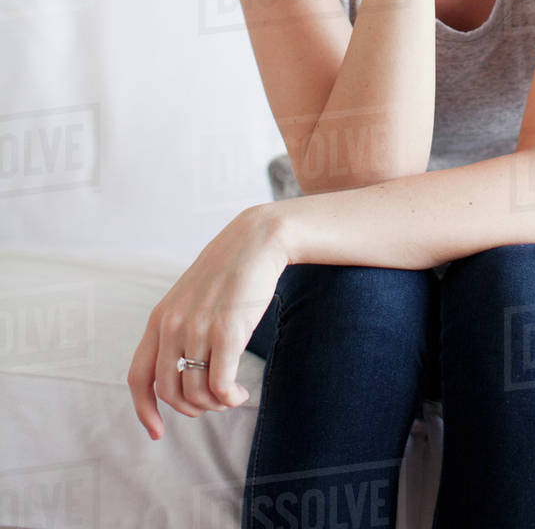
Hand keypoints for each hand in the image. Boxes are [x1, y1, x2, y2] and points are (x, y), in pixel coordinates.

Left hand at [127, 205, 288, 440]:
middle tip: (213, 403)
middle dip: (192, 409)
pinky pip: (221, 385)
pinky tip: (241, 393)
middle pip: (169, 393)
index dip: (144, 411)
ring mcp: (199, 328)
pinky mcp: (227, 331)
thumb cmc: (228, 272)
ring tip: (232, 396)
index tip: (157, 432)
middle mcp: (172, 326)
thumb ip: (178, 329)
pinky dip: (231, 398)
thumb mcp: (189, 298)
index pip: (138, 378)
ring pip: (197, 393)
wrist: (256, 241)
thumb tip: (180, 374)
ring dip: (216, 404)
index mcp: (159, 319)